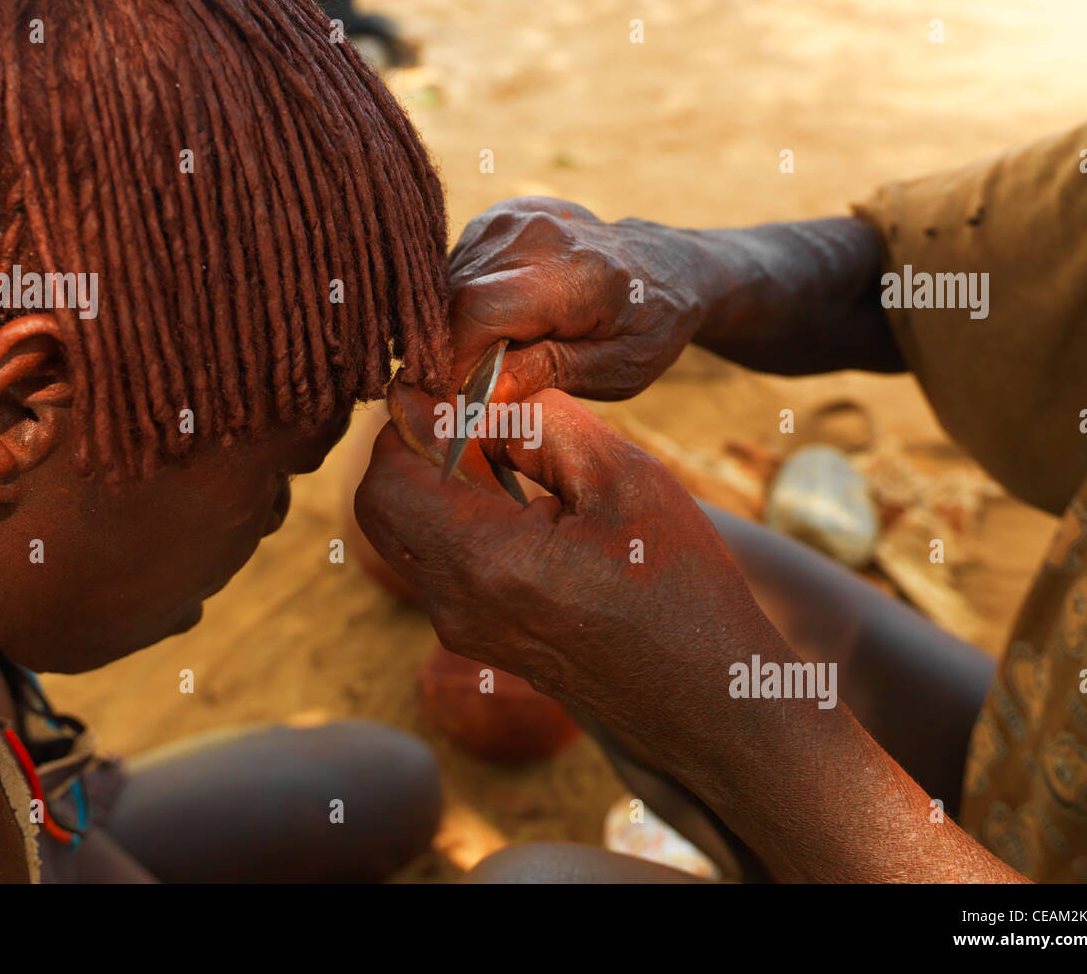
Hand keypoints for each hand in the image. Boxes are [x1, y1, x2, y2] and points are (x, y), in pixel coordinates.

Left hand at [354, 388, 776, 743]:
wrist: (704, 696)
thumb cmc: (679, 585)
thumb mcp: (622, 477)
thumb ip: (539, 422)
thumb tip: (479, 394)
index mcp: (487, 560)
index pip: (388, 475)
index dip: (409, 421)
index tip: (451, 390)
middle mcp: (457, 603)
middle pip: (382, 508)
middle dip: (411, 450)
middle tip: (469, 414)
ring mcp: (464, 629)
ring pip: (407, 535)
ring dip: (434, 483)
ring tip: (501, 449)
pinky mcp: (481, 639)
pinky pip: (439, 564)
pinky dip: (456, 519)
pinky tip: (518, 495)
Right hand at [447, 197, 708, 401]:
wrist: (668, 266)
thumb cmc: (649, 328)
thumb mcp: (619, 370)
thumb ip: (548, 374)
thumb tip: (480, 392)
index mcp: (579, 275)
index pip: (479, 312)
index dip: (452, 362)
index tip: (453, 403)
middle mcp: (539, 233)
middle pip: (455, 299)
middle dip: (450, 353)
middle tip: (470, 393)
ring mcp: (514, 217)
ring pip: (447, 284)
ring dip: (456, 329)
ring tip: (495, 356)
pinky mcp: (499, 216)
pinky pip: (455, 268)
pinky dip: (463, 304)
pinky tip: (500, 321)